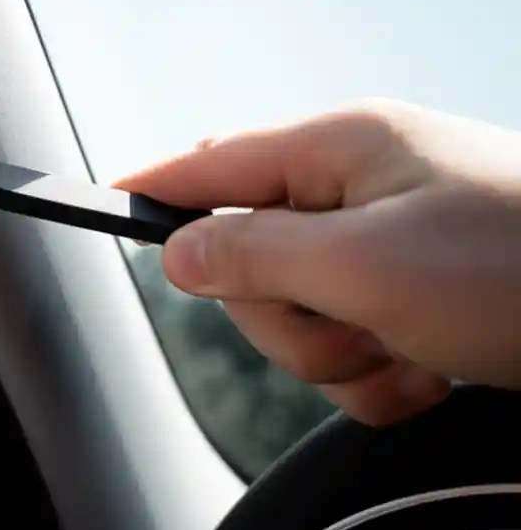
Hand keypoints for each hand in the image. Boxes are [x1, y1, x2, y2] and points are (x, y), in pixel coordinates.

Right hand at [116, 99, 520, 425]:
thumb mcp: (366, 263)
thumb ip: (253, 252)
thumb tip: (179, 251)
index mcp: (340, 152)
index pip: (211, 165)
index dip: (153, 189)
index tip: (98, 201)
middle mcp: (360, 191)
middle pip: (249, 262)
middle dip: (287, 318)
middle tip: (346, 325)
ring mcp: (390, 244)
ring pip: (298, 317)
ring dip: (341, 356)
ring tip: (408, 352)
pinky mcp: (419, 295)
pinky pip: (353, 348)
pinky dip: (382, 377)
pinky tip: (430, 373)